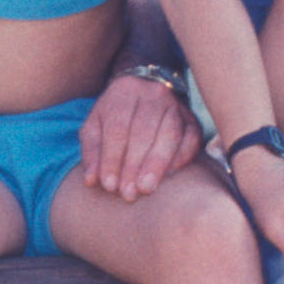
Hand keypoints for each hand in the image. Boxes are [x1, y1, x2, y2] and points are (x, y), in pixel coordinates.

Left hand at [78, 71, 198, 199]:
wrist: (147, 89)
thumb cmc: (115, 115)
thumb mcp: (96, 125)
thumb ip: (92, 151)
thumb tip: (91, 180)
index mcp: (124, 91)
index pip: (117, 128)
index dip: (112, 158)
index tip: (109, 185)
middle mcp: (152, 94)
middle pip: (143, 132)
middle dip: (134, 166)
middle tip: (128, 193)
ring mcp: (176, 105)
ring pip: (169, 135)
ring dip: (157, 164)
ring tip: (146, 189)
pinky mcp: (192, 119)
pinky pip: (191, 139)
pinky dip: (181, 158)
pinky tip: (169, 176)